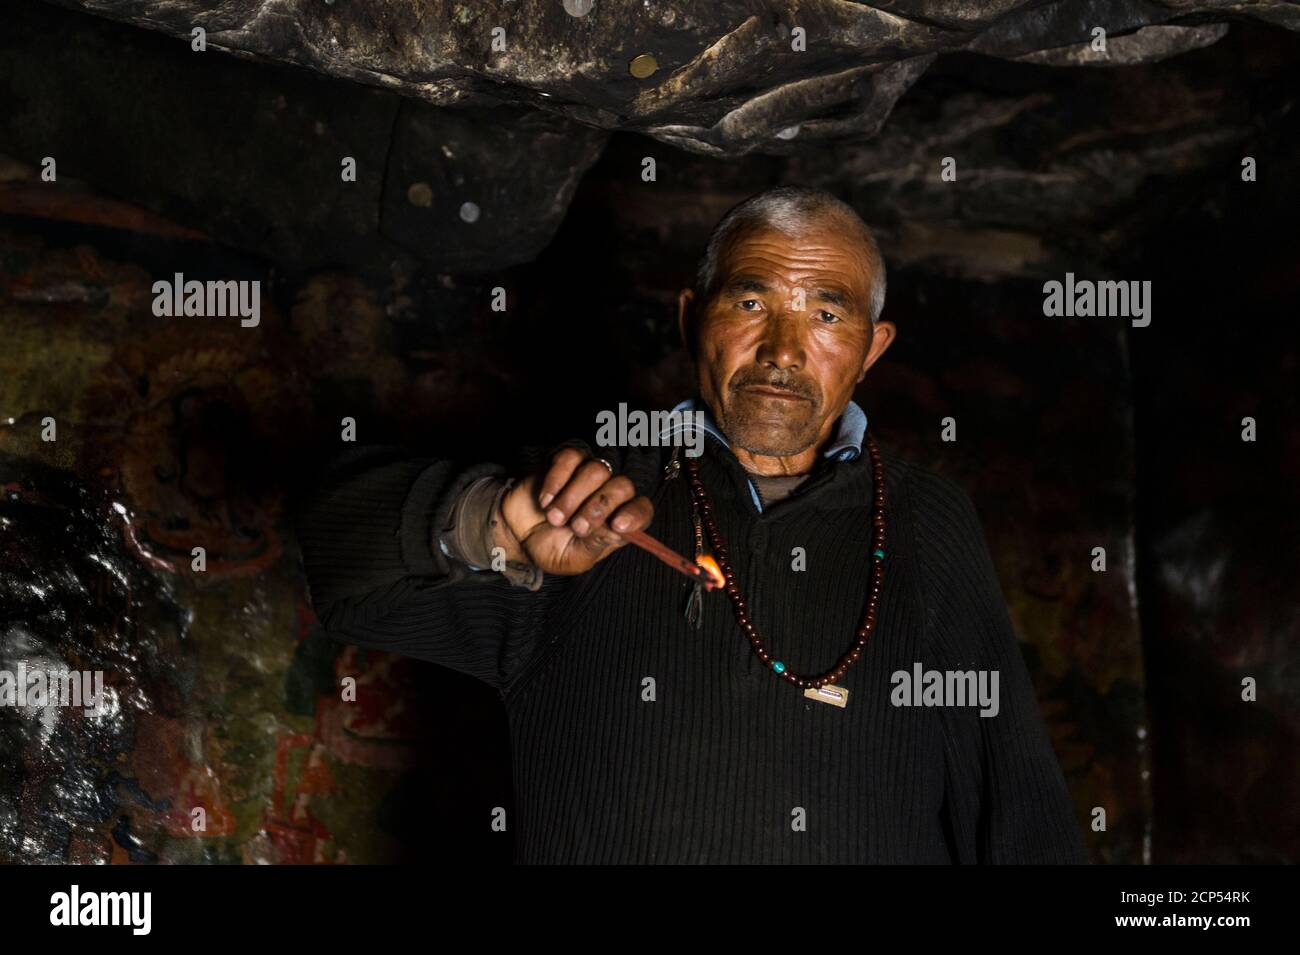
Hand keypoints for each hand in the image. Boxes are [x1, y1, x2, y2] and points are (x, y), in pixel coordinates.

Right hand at [496, 447, 653, 575]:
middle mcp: (608, 495)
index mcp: (618, 521)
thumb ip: (596, 544)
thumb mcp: (574, 559)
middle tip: (576, 527)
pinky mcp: (565, 462)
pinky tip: (545, 500)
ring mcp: (588, 475)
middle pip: (622, 486)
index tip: (617, 525)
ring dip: (573, 498)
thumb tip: (616, 529)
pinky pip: (570, 458)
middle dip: (598, 508)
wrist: (517, 535)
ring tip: (555, 518)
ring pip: (597, 471)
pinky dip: (557, 480)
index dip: (635, 514)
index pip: (642, 510)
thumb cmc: (551, 549)